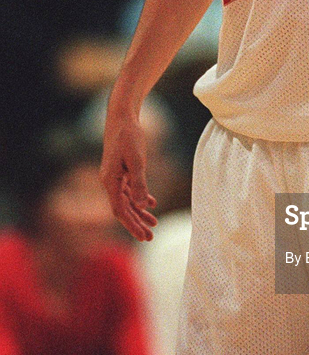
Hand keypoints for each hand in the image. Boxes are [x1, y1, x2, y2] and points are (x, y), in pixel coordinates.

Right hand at [100, 103, 156, 241]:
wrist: (121, 116)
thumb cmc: (129, 136)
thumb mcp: (137, 160)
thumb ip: (139, 183)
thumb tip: (140, 206)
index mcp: (110, 181)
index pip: (120, 211)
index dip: (132, 225)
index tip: (143, 237)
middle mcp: (109, 181)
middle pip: (123, 209)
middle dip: (136, 224)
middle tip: (150, 237)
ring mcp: (114, 175)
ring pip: (127, 200)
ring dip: (139, 213)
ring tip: (154, 225)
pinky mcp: (120, 169)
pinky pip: (129, 189)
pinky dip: (139, 198)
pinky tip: (150, 204)